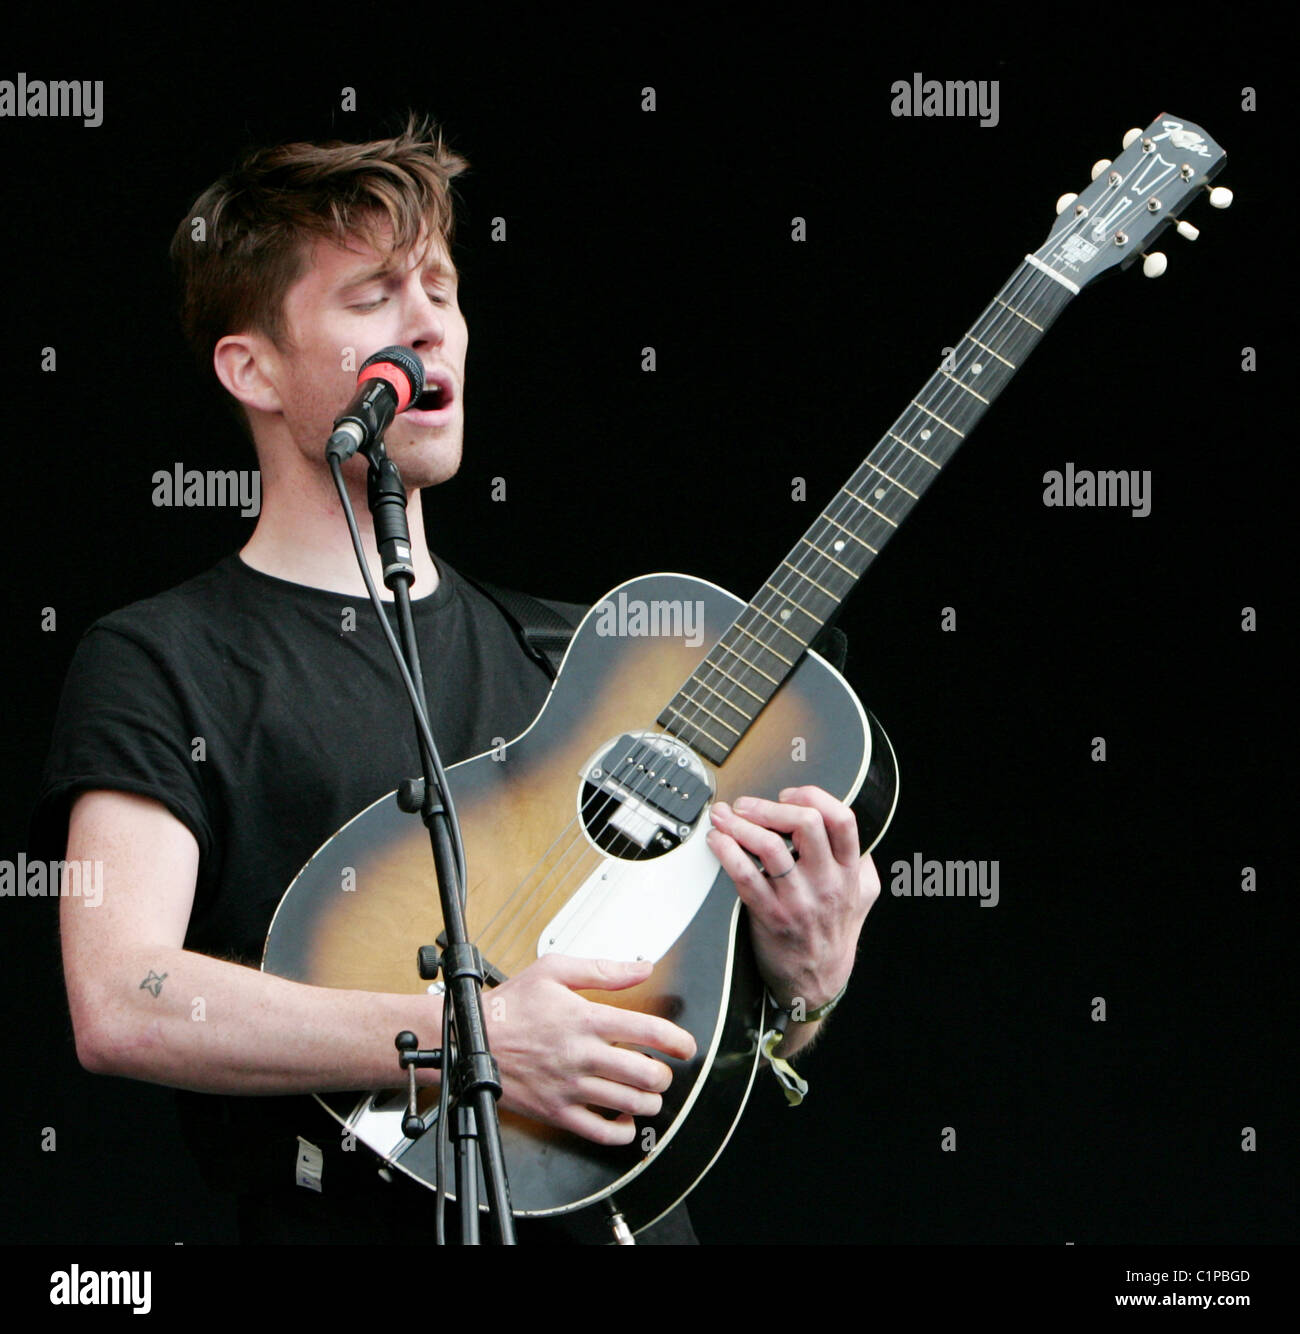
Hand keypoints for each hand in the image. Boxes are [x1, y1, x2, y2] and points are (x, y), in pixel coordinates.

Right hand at [483, 954, 696, 1145]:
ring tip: (646, 1093)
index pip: (649, 1031)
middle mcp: (582, 1055)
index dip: (678, 1041)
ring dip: (649, 1101)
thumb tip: (642, 967)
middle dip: (664, 1075)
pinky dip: (623, 1132)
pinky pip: (601, 1133)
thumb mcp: (555, 970)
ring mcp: (570, 1087)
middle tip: (661, 1071)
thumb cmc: (511, 1005)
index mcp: (586, 1018)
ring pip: (630, 1104)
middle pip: (646, 1074)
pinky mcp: (557, 1112)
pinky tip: (624, 1119)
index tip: (686, 1046)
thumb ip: (604, 970)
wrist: (470, 1039)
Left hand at [706, 786, 879, 1013]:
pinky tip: (716, 841)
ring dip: (740, 824)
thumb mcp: (862, 897)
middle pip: (805, 824)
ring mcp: (797, 899)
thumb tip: (850, 831)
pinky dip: (726, 852)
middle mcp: (826, 882)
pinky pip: (744, 876)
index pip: (842, 820)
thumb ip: (861, 863)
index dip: (813, 797)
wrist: (817, 983)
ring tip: (723, 817)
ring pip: (769, 847)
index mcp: (849, 871)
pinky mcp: (769, 915)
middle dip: (770, 806)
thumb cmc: (834, 935)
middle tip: (746, 805)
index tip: (789, 794)